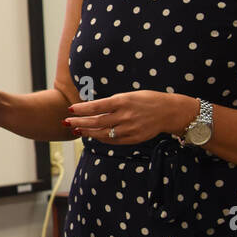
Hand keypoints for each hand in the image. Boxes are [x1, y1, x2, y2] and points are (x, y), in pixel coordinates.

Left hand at [64, 91, 195, 143]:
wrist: (169, 111)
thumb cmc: (148, 100)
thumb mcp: (130, 95)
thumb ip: (113, 103)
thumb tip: (93, 108)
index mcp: (123, 101)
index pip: (96, 106)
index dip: (82, 109)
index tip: (70, 109)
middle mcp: (125, 115)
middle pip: (96, 122)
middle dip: (79, 123)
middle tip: (66, 122)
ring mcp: (129, 128)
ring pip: (103, 133)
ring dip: (88, 133)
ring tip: (77, 131)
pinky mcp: (134, 138)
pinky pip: (113, 140)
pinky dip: (102, 138)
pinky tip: (94, 136)